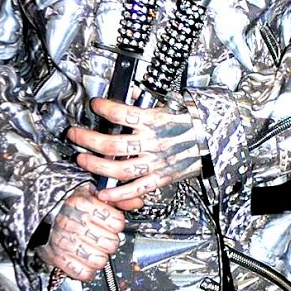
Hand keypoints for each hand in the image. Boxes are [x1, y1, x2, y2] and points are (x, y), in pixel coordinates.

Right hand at [36, 186, 125, 280]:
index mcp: (82, 203)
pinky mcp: (57, 258)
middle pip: (111, 243)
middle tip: (102, 238)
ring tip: (93, 249)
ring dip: (99, 258)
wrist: (39, 215)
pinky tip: (85, 262)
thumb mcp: (90, 192)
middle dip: (109, 242)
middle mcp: (73, 222)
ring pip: (100, 260)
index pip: (117, 222)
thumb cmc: (67, 204)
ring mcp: (64, 241)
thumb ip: (116, 198)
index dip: (116, 224)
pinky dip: (87, 271)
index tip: (110, 223)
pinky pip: (83, 273)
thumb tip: (137, 202)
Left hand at [67, 96, 204, 209]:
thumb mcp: (171, 106)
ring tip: (82, 160)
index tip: (95, 104)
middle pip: (112, 145)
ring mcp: (155, 162)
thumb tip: (129, 95)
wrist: (216, 139)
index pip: (122, 113)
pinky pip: (137, 189)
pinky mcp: (161, 177)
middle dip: (88, 140)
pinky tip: (103, 192)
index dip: (104, 108)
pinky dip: (118, 194)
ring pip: (119, 169)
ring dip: (96, 166)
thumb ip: (147, 105)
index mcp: (154, 121)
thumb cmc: (195, 121)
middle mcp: (152, 143)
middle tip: (75, 135)